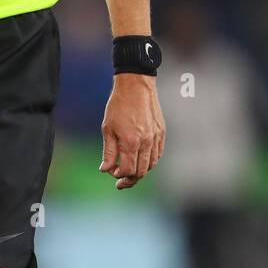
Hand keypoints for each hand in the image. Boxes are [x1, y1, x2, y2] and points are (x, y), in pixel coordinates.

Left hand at [100, 74, 165, 189]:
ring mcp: (155, 138)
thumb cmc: (118, 106)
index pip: (128, 170)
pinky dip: (150, 161)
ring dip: (141, 172)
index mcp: (131, 142)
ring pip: (151, 165)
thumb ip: (108, 152)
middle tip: (120, 181)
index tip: (113, 173)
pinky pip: (158, 154)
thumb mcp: (107, 129)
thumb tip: (105, 169)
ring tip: (130, 172)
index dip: (119, 176)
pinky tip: (141, 161)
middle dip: (130, 179)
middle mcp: (145, 142)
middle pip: (141, 171)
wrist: (136, 86)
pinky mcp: (161, 133)